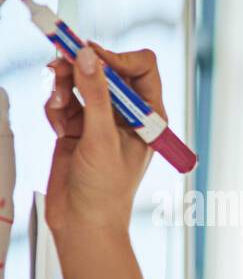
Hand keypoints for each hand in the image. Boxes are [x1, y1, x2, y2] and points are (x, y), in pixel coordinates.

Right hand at [43, 42, 165, 235]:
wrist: (82, 221)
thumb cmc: (106, 191)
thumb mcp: (102, 140)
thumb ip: (95, 96)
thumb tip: (87, 57)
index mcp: (150, 117)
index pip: (142, 68)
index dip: (117, 57)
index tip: (90, 57)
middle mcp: (128, 114)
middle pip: (105, 68)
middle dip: (80, 68)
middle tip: (57, 67)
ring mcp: (101, 118)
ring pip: (79, 80)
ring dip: (63, 85)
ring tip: (56, 102)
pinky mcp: (77, 125)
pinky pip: (63, 98)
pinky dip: (55, 106)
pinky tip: (57, 127)